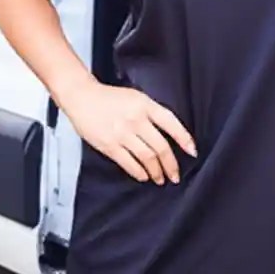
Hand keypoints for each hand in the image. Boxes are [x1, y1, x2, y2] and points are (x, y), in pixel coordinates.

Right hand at [59, 81, 196, 184]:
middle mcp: (136, 119)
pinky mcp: (109, 145)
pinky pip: (128, 163)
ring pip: (147, 157)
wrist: (82, 97)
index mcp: (145, 105)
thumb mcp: (135, 97)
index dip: (184, 139)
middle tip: (175, 175)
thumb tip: (168, 134)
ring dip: (156, 171)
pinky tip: (144, 176)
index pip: (171, 123)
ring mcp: (122, 133)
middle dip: (171, 164)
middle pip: (160, 147)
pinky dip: (139, 172)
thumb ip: (151, 112)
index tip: (192, 151)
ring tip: (160, 179)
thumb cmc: (109, 97)